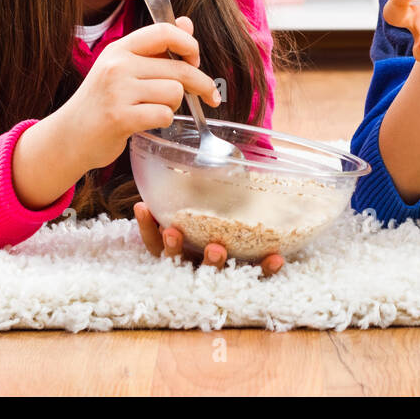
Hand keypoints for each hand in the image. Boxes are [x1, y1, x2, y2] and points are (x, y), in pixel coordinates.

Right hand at [48, 16, 222, 172]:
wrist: (69, 136)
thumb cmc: (102, 101)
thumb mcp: (123, 67)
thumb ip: (156, 47)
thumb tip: (187, 23)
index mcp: (120, 48)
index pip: (164, 31)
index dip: (189, 44)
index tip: (196, 61)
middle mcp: (118, 65)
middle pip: (179, 69)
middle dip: (200, 84)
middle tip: (209, 95)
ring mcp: (117, 91)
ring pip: (175, 92)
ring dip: (174, 105)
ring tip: (154, 109)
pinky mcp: (120, 118)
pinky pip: (164, 114)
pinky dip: (163, 120)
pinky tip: (147, 122)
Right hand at [133, 201, 285, 275]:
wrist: (258, 238)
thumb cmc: (223, 215)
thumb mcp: (205, 203)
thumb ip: (195, 186)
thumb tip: (192, 143)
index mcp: (182, 247)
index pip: (155, 242)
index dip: (147, 226)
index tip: (143, 207)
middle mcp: (198, 262)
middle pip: (180, 261)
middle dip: (174, 248)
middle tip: (174, 232)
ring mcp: (223, 272)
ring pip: (215, 273)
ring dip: (213, 262)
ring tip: (217, 249)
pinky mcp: (250, 275)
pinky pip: (258, 274)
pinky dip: (266, 267)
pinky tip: (277, 257)